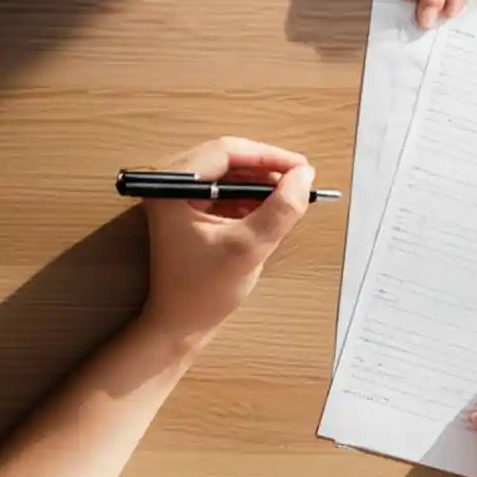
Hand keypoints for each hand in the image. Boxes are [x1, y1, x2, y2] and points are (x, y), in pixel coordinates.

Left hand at [140, 137, 314, 340]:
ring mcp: (179, 196)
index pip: (226, 152)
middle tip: (299, 181)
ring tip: (287, 199)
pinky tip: (268, 212)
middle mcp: (171, 183)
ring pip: (229, 174)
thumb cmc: (204, 290)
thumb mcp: (249, 248)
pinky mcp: (189, 209)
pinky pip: (225, 190)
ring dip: (260, 183)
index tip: (302, 168)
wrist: (179, 324)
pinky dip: (250, 197)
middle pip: (228, 158)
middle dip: (266, 168)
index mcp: (172, 187)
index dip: (268, 156)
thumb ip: (280, 210)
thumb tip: (305, 176)